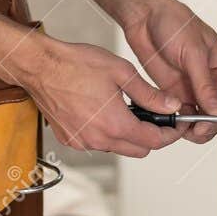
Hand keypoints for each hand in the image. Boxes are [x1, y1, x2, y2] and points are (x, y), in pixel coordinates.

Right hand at [13, 38, 179, 157]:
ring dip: (128, 134)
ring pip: (118, 148)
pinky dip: (107, 133)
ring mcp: (83, 142)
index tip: (176, 125)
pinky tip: (104, 111)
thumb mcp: (122, 72)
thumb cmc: (76, 64)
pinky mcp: (70, 140)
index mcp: (116, 124)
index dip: (170, 133)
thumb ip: (150, 94)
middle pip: (139, 150)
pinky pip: (98, 144)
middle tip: (156, 116)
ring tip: (127, 108)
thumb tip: (171, 106)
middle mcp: (99, 140)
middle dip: (152, 136)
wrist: (40, 66)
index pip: (154, 141)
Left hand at [120, 0, 216, 142]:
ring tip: (188, 128)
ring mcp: (194, 89)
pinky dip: (181, 124)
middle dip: (213, 125)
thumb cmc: (174, 21)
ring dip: (197, 128)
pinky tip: (176, 123)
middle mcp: (212, 80)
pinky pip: (184, 116)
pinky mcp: (177, 94)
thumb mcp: (194, 52)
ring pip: (203, 119)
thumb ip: (205, 83)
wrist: (146, 17)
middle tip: (201, 128)